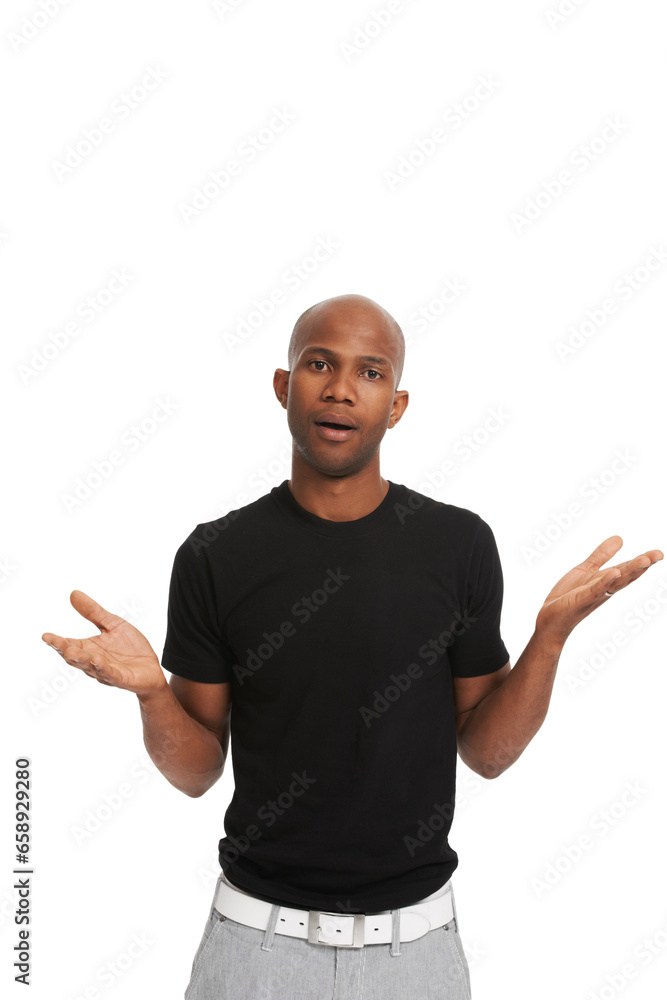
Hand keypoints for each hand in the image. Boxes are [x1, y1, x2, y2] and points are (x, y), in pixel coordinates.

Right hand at [42, 590, 166, 697]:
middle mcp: (93, 662)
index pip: (70, 644)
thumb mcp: (112, 624)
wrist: (152, 668)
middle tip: (55, 642)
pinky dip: (103, 668)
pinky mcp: (121, 678)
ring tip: (71, 651)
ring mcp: (106, 671)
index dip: (58, 641)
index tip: (45, 635)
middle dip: (65, 649)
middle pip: (76, 657)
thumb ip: (93, 612)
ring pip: (90, 666)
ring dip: (81, 659)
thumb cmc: (130, 648)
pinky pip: (110, 673)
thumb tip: (73, 593)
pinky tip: (97, 660)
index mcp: (89, 648)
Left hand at [535, 536, 663, 645]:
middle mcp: (605, 589)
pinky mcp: (581, 599)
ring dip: (629, 572)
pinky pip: (595, 590)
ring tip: (644, 560)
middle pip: (626, 576)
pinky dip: (604, 582)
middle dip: (642, 566)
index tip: (659, 554)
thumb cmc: (569, 595)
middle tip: (657, 555)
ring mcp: (594, 595)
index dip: (643, 561)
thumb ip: (602, 555)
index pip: (628, 569)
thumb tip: (620, 538)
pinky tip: (613, 572)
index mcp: (608, 580)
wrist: (551, 619)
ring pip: (615, 582)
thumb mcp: (587, 570)